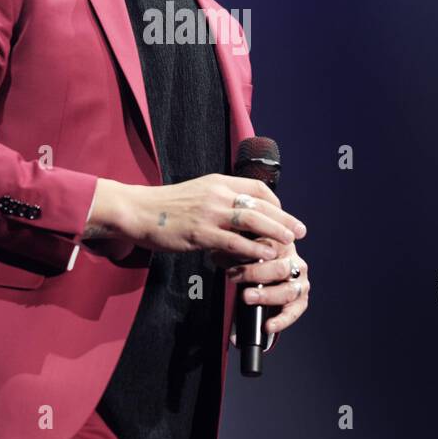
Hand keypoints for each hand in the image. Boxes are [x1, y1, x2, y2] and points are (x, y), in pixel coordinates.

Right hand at [87, 175, 305, 264]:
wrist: (137, 211)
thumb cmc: (165, 207)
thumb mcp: (197, 194)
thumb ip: (218, 201)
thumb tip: (239, 213)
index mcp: (218, 182)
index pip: (257, 187)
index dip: (275, 202)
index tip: (284, 215)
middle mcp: (217, 194)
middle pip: (261, 204)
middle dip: (284, 218)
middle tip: (301, 230)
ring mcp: (209, 213)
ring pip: (252, 220)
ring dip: (275, 232)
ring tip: (290, 242)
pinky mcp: (200, 233)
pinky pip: (234, 242)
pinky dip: (253, 249)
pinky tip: (264, 256)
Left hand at [217, 236, 309, 339]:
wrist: (271, 272)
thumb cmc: (256, 259)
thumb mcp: (245, 252)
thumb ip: (234, 252)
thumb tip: (216, 255)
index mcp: (284, 246)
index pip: (272, 247)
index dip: (251, 253)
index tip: (234, 259)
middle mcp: (296, 264)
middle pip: (280, 268)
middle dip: (256, 273)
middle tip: (236, 277)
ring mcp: (301, 283)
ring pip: (288, 291)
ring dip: (266, 295)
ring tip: (247, 297)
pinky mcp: (301, 301)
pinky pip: (293, 312)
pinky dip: (281, 321)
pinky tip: (267, 326)